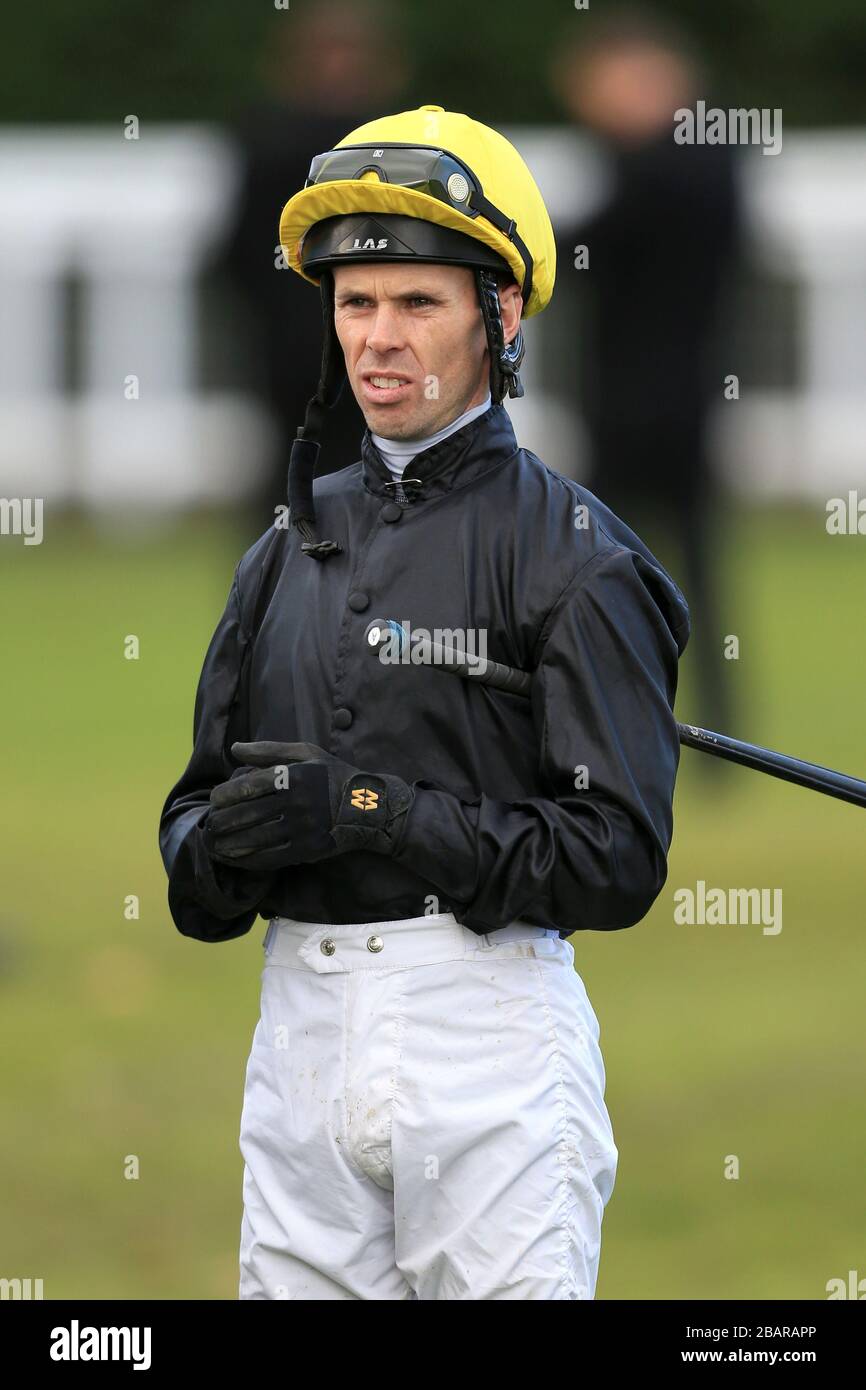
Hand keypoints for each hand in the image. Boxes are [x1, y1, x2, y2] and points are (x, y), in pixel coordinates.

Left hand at [202, 740, 413, 871]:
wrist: (369, 807)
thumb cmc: (333, 775)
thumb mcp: (306, 753)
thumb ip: (269, 750)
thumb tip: (235, 748)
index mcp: (293, 776)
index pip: (249, 787)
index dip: (225, 794)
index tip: (214, 799)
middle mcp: (296, 802)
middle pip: (247, 815)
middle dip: (222, 821)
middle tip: (210, 824)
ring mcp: (301, 828)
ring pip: (255, 839)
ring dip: (229, 843)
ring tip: (215, 844)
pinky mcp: (307, 849)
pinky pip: (271, 857)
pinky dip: (248, 860)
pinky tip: (235, 858)